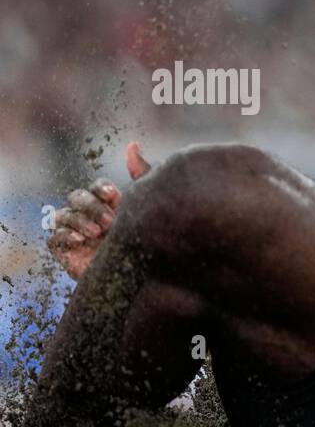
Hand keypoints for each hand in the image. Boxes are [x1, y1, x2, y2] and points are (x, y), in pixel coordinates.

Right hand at [48, 141, 152, 279]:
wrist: (144, 281)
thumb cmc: (148, 243)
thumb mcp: (147, 208)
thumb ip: (141, 177)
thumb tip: (132, 145)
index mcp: (110, 206)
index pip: (97, 188)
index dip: (101, 189)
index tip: (114, 195)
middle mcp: (91, 216)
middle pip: (77, 197)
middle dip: (90, 205)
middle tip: (110, 222)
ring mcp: (76, 233)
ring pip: (62, 214)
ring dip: (79, 220)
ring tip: (98, 232)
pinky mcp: (67, 253)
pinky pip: (53, 239)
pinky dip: (64, 236)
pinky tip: (80, 239)